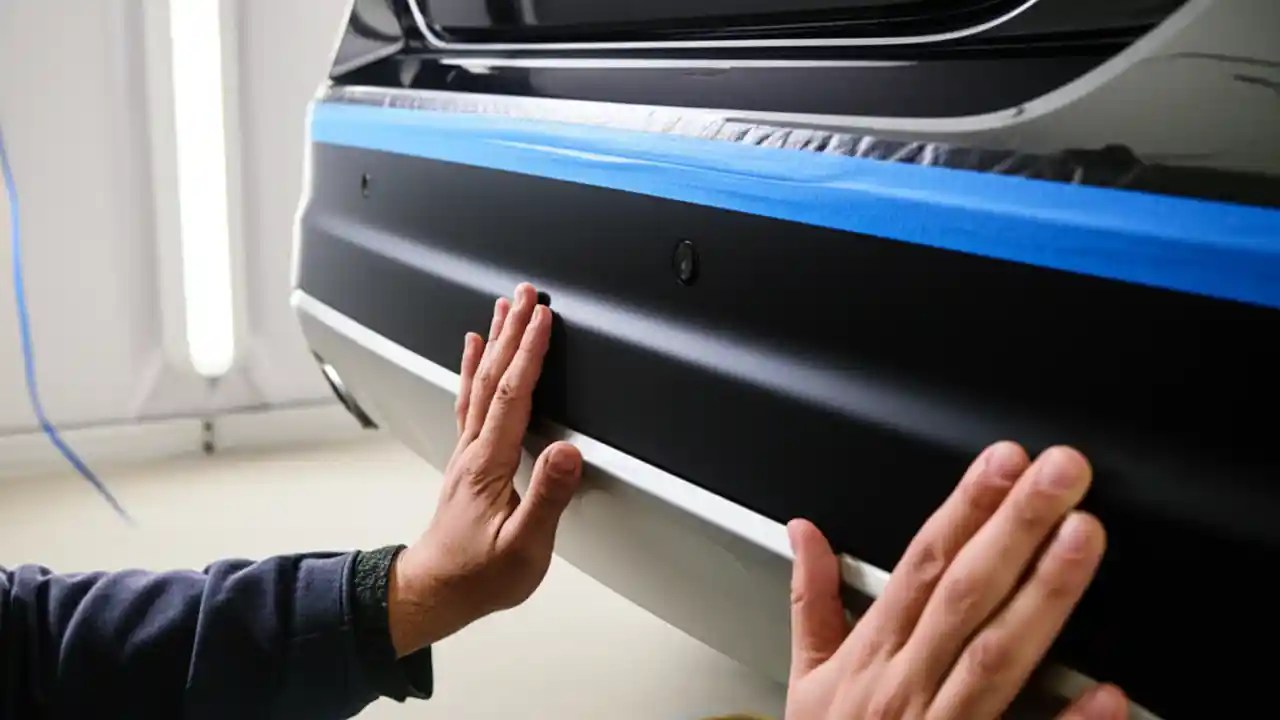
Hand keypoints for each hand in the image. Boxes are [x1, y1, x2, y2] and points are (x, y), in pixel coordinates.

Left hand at [387, 283, 582, 654]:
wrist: (437, 591)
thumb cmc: (480, 574)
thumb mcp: (524, 547)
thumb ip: (548, 499)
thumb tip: (568, 452)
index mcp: (491, 464)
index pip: (513, 396)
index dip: (530, 353)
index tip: (543, 318)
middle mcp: (474, 450)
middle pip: (493, 377)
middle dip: (511, 332)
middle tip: (525, 294)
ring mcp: (468, 452)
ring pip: (479, 382)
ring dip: (493, 341)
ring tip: (503, 308)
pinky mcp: (468, 459)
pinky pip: (469, 399)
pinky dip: (472, 368)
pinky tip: (473, 351)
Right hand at [785, 442, 1127, 718]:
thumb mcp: (806, 677)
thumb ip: (812, 599)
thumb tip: (804, 532)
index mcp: (873, 656)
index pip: (921, 565)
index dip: (964, 509)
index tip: (1002, 463)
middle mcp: (908, 686)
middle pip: (965, 594)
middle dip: (1013, 527)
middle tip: (1059, 474)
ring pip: (997, 655)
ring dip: (1044, 595)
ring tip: (1082, 538)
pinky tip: (1106, 692)